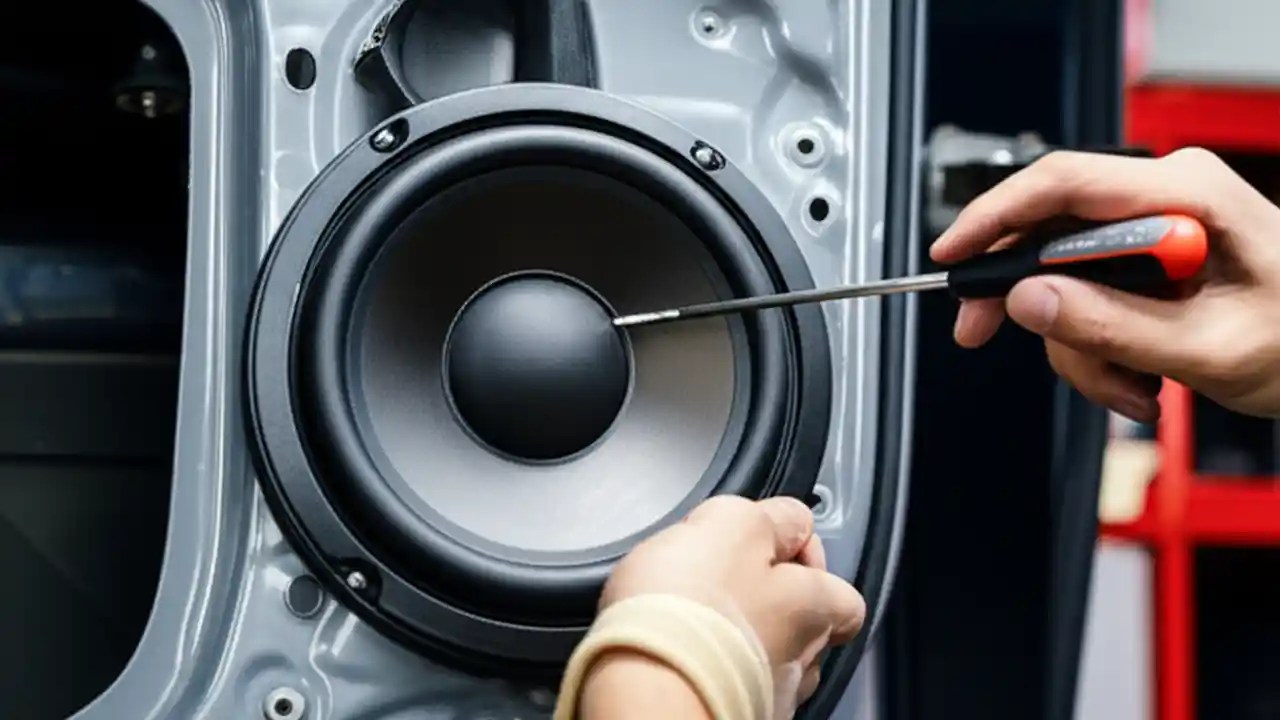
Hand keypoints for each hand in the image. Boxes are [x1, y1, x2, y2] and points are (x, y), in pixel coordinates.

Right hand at [597, 495, 864, 715]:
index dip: (808, 565)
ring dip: (745, 644)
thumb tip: (793, 518)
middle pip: (806, 631)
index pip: (843, 592)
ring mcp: (767, 699)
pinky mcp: (728, 716)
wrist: (648, 686)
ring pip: (771, 665)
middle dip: (774, 607)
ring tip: (702, 624)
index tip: (771, 547)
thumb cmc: (692, 609)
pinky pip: (734, 689)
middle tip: (730, 583)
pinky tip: (683, 656)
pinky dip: (715, 671)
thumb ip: (775, 518)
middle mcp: (801, 663)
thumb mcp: (735, 524)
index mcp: (814, 609)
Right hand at [930, 148, 1279, 419]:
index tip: (951, 255)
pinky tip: (1139, 377)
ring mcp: (1155, 228)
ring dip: (1083, 347)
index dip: (994, 217)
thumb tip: (1027, 300)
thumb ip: (1110, 324)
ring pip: (1065, 281)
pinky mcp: (1148, 259)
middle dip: (1033, 305)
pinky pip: (1091, 296)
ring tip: (1130, 388)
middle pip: (1050, 237)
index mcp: (1184, 193)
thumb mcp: (1205, 346)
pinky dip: (1101, 346)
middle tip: (983, 335)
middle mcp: (1164, 199)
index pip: (1061, 184)